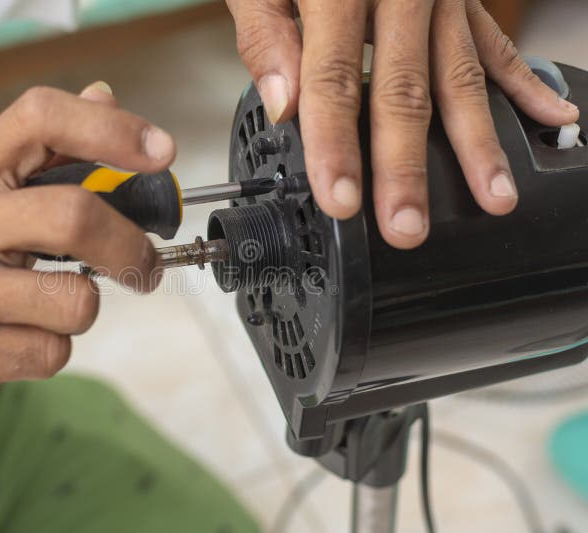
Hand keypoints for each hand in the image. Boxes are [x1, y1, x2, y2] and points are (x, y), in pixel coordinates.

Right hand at [0, 82, 174, 417]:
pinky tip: (14, 338)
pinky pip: (52, 352)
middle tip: (145, 267)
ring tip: (45, 307)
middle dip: (131, 248)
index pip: (41, 118)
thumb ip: (44, 149)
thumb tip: (107, 98)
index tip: (164, 153)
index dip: (112, 130)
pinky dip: (51, 349)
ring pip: (76, 301)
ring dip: (82, 310)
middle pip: (75, 217)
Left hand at [228, 0, 578, 247]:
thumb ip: (266, 35)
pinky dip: (523, 82)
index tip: (342, 200)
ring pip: (460, 76)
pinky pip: (494, 42)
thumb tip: (285, 105)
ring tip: (495, 197)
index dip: (337, 146)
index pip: (333, 81)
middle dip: (406, 166)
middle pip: (404, 90)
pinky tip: (552, 117)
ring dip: (478, 142)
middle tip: (408, 225)